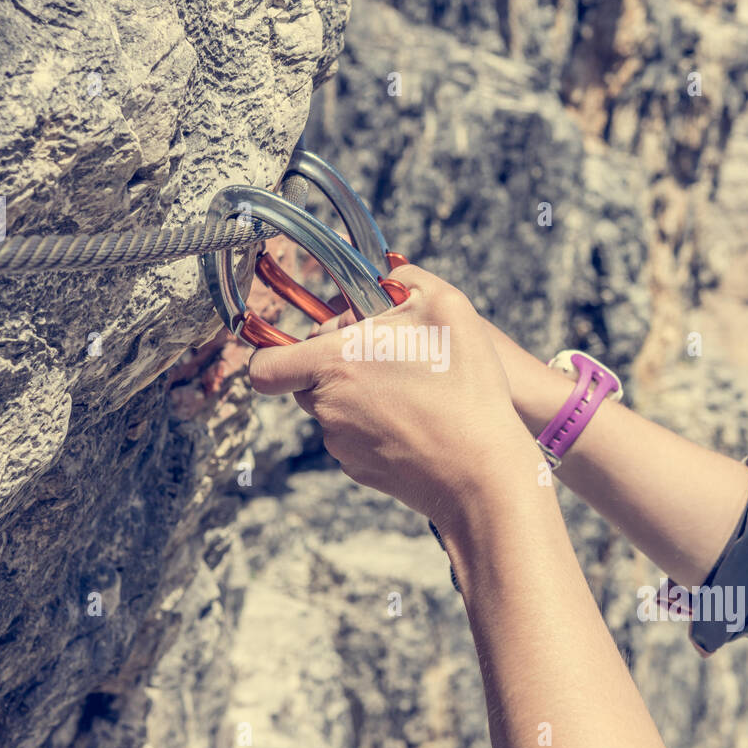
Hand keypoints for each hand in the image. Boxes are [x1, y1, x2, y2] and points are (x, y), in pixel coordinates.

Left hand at [248, 265, 539, 524]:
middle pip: (304, 382)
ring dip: (360, 396)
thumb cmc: (465, 389)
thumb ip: (408, 280)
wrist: (482, 472)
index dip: (274, 353)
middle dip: (333, 366)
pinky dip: (377, 427)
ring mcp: (342, 445)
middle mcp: (327, 408)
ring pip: (333, 410)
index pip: (266, 365)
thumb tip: (390, 275)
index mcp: (333, 364)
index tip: (307, 345)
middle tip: (382, 356)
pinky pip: (356, 438)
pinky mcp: (361, 471)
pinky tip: (418, 421)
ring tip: (412, 390)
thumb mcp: (447, 307)